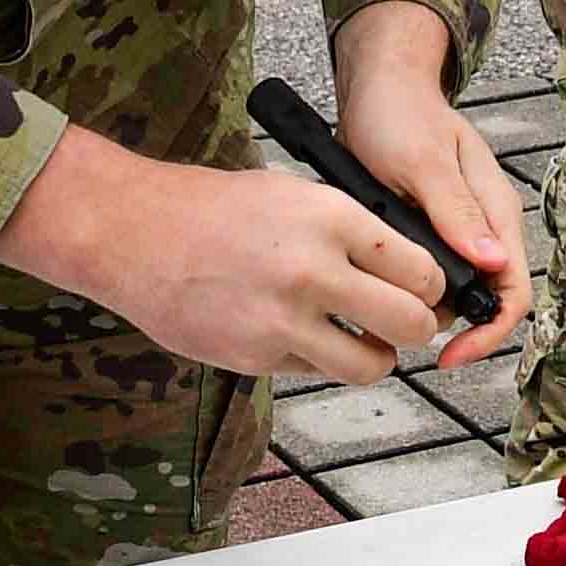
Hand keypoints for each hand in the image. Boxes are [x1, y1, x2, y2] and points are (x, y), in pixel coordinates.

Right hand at [0, 127, 441, 384]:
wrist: (134, 234)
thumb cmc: (212, 208)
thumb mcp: (292, 194)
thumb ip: (350, 230)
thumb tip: (406, 268)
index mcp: (330, 218)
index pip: (421, 268)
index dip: (431, 285)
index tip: (424, 289)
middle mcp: (313, 271)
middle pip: (410, 322)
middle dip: (417, 327)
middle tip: (404, 321)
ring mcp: (284, 320)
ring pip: (371, 365)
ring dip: (374, 358)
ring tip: (360, 342)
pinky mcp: (257, 357)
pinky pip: (315, 372)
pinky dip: (316, 360)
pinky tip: (294, 333)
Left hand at [332, 4, 527, 366]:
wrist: (377, 87)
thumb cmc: (401, 113)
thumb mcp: (422, 161)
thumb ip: (456, 211)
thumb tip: (493, 262)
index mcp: (495, 210)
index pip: (512, 290)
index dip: (488, 332)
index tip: (450, 354)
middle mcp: (483, 226)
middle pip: (484, 300)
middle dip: (448, 323)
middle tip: (399, 322)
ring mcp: (458, 231)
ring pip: (453, 292)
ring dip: (421, 303)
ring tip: (378, 294)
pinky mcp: (431, 232)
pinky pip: (429, 274)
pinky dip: (406, 285)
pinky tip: (378, 279)